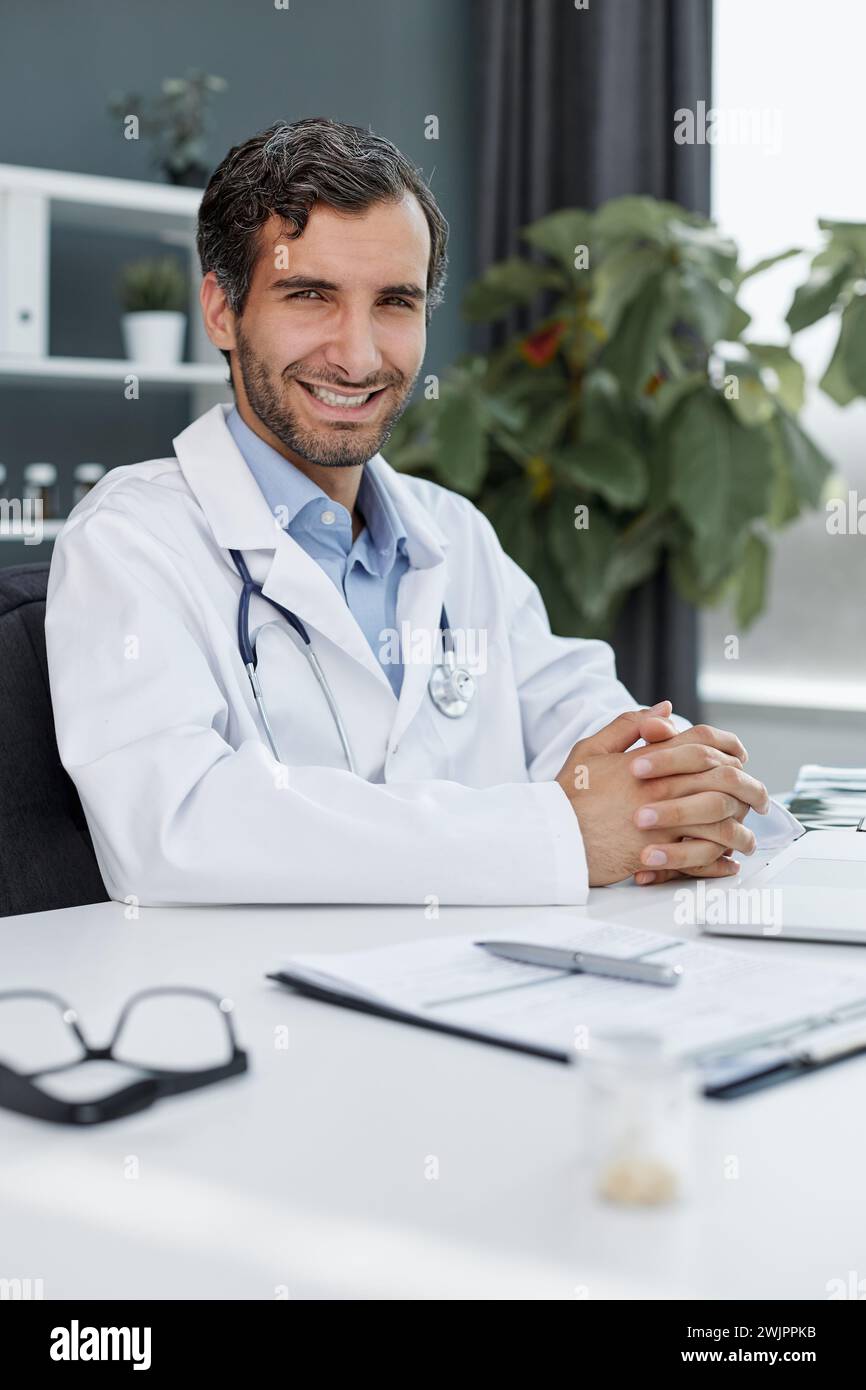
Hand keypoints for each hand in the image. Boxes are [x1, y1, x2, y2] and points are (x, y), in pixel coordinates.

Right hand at [555, 705, 768, 886]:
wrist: (554, 836)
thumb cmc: (570, 796)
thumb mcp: (592, 749)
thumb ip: (630, 724)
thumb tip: (666, 709)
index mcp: (651, 759)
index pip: (703, 741)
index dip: (728, 745)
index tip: (739, 756)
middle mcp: (664, 788)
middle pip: (724, 779)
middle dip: (748, 788)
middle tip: (759, 798)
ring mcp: (666, 822)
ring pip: (722, 821)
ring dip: (740, 829)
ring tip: (745, 837)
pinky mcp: (662, 853)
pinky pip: (704, 856)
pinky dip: (721, 861)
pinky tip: (727, 863)